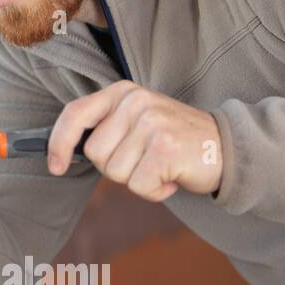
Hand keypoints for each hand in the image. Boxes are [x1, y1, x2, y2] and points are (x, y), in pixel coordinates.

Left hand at [47, 81, 222, 200]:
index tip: (56, 166)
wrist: (228, 148)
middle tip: (145, 160)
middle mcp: (135, 102)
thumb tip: (62, 153)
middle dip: (116, 167)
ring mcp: (151, 122)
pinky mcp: (165, 147)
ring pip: (115, 172)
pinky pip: (138, 185)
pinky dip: (154, 191)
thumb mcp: (137, 122)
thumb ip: (106, 129)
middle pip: (95, 154)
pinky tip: (172, 176)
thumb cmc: (175, 141)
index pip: (75, 114)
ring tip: (161, 166)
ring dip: (137, 180)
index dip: (58, 142)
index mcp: (123, 93)